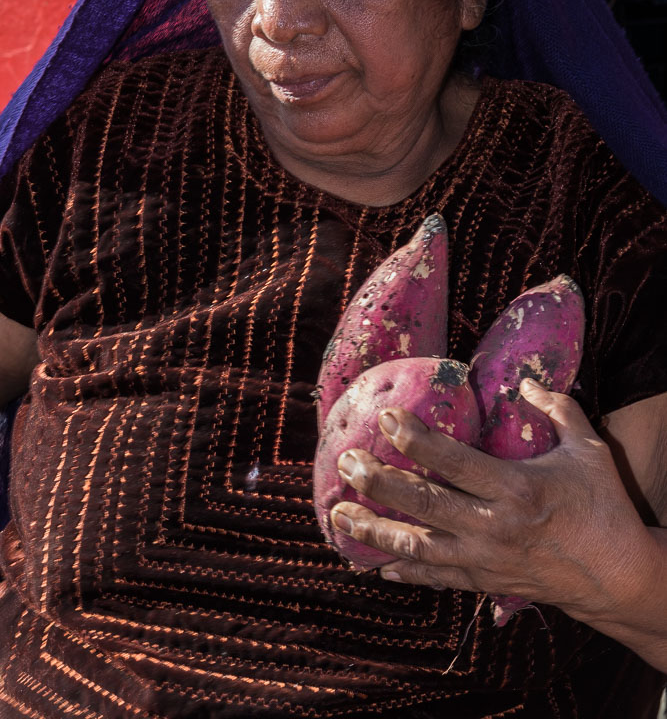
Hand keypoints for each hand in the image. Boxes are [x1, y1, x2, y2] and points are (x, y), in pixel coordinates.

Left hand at [330, 379, 659, 624]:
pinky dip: (404, 572)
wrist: (618, 577)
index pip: (454, 461)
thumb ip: (557, 409)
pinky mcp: (484, 582)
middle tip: (347, 463)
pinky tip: (376, 566)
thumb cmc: (603, 507)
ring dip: (375, 531)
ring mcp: (485, 559)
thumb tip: (527, 381)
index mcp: (516, 488)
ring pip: (418, 547)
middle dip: (380, 484)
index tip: (386, 418)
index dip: (416, 439)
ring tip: (338, 513)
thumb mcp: (588, 449)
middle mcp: (494, 526)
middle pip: (425, 504)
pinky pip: (436, 578)